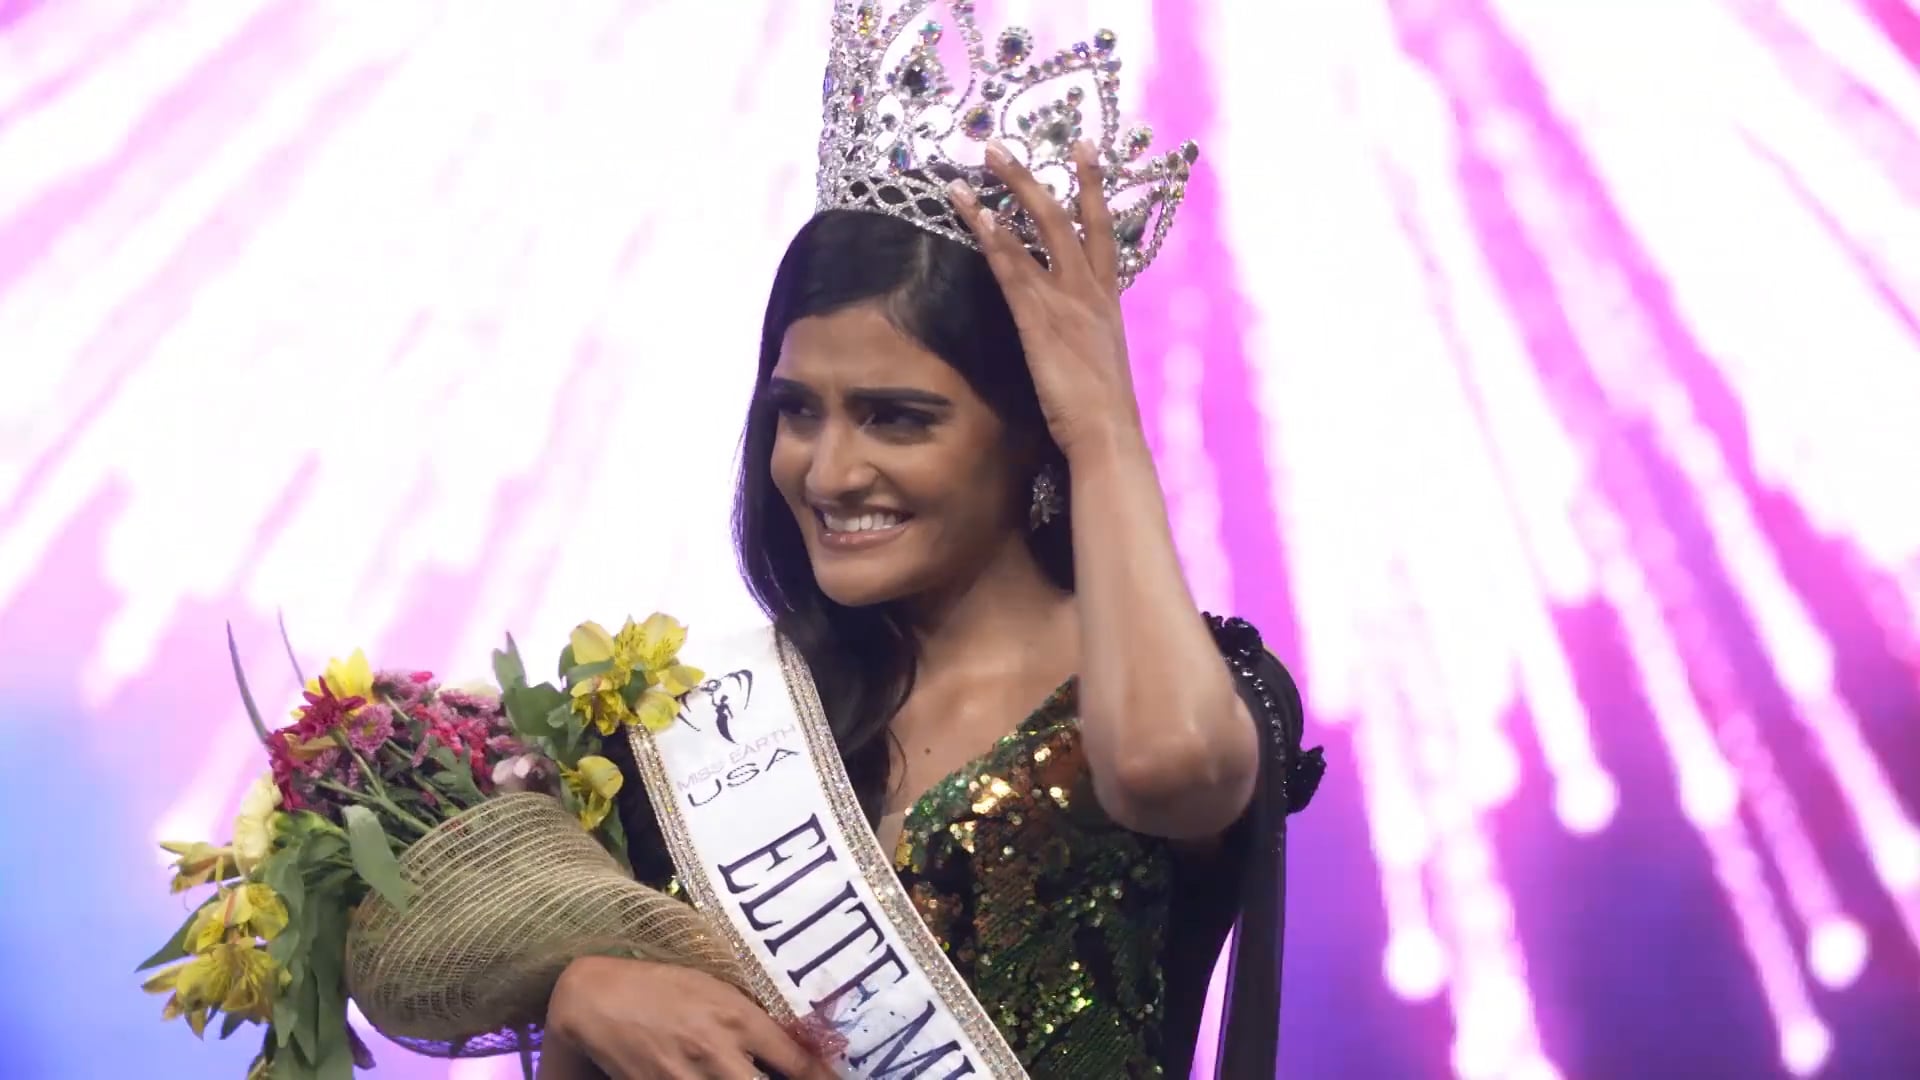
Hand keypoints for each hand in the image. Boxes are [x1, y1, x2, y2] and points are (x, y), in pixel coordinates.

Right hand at [542, 956, 835, 1079]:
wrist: (598, 998)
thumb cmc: (662, 986)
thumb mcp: (714, 988)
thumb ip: (750, 1014)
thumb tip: (790, 1036)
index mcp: (735, 1017)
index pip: (794, 1059)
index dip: (822, 1077)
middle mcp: (716, 1050)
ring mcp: (685, 1076)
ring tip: (753, 1078)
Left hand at [947, 139, 1142, 458]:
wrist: (1108, 434)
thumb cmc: (1101, 410)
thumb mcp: (1098, 361)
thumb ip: (1085, 334)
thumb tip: (1070, 331)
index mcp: (1107, 299)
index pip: (1102, 229)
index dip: (1093, 186)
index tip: (1084, 146)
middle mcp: (1090, 290)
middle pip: (1066, 216)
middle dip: (1034, 177)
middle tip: (1001, 146)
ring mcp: (1066, 300)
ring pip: (1040, 230)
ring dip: (1009, 190)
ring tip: (983, 158)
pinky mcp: (1041, 319)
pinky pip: (1015, 269)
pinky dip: (997, 238)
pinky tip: (977, 214)